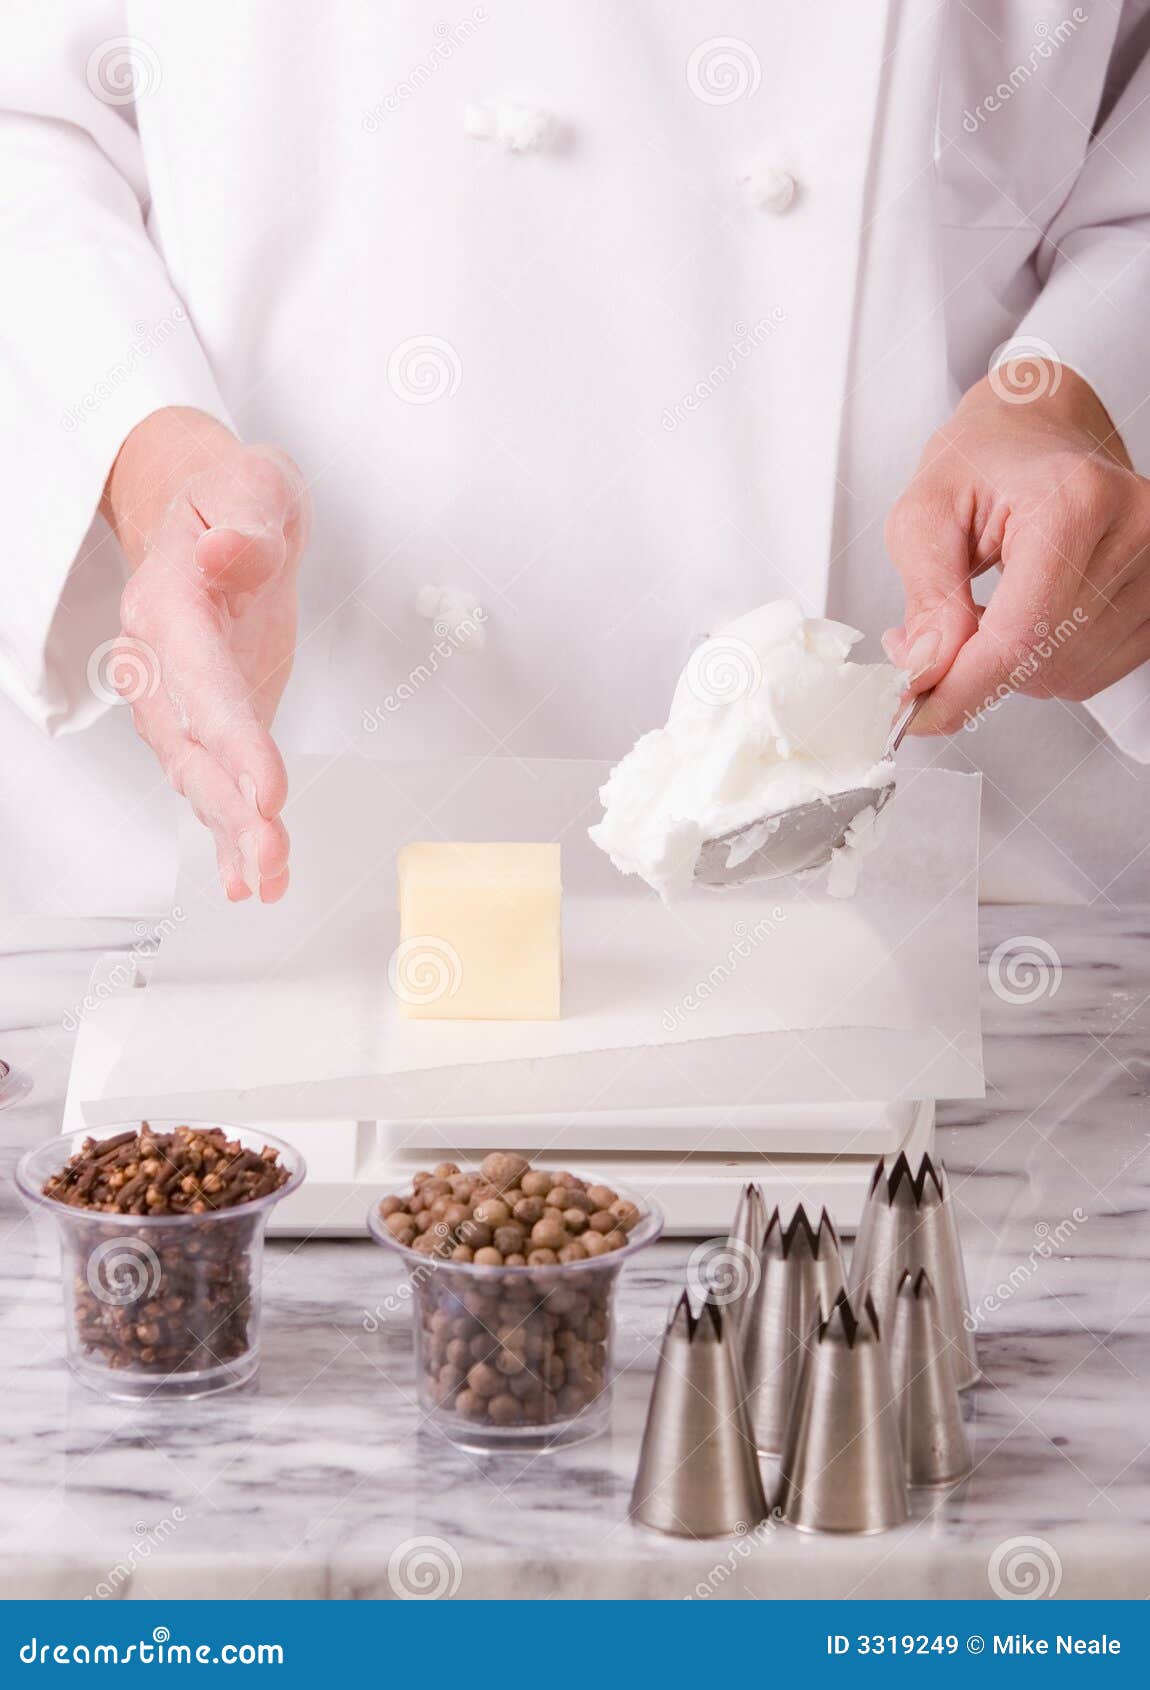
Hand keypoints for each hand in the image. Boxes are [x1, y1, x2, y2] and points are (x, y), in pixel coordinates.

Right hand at [101, 407, 309, 900]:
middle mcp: (162, 664)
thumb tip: (226, 553)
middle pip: (191, 747)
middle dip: (229, 807)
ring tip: (266, 879)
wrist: (211, 516)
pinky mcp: (210, 725)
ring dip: (232, 832)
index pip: (201, 681)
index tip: (265, 786)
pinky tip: (252, 879)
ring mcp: (182, 702)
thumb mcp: (250, 487)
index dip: (232, 739)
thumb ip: (244, 527)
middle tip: (270, 852)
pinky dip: (232, 835)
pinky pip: (216, 786)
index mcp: (169, 606)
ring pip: (199, 778)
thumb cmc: (232, 499)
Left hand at [884, 361, 1149, 732]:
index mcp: (1073, 500)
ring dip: (1011, 667)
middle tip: (934, 640)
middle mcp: (1132, 530)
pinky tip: (1025, 617)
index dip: (962, 689)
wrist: (1037, 432)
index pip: (1020, 636)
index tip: (916, 712)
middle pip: (1044, 662)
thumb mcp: (924, 514)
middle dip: (975, 672)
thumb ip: (926, 599)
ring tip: (986, 609)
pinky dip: (1045, 663)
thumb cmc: (982, 461)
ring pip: (1068, 675)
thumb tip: (927, 672)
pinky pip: (1094, 672)